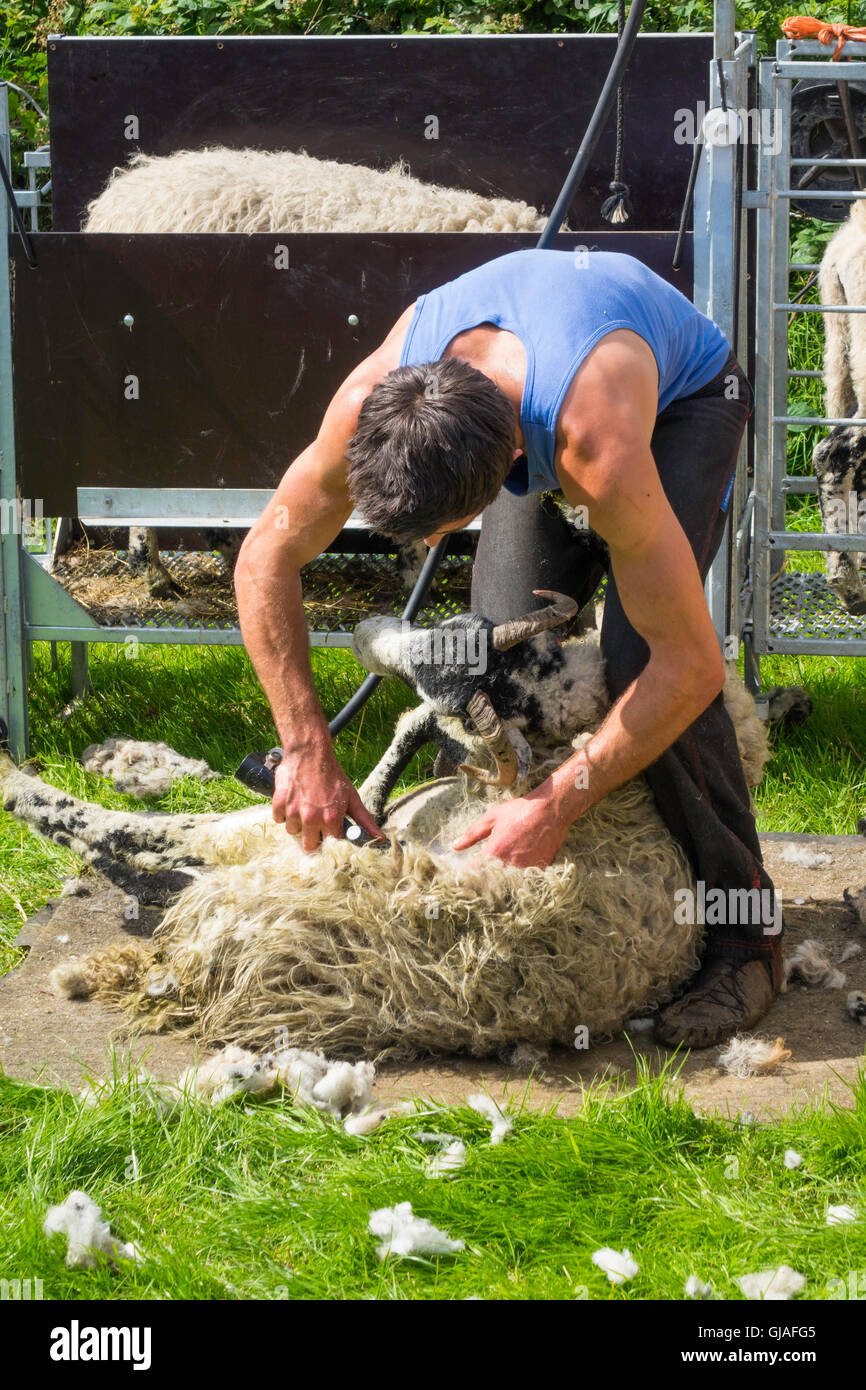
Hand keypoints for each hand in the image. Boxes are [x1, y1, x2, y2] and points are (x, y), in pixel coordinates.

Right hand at [272, 739, 383, 850]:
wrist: (309, 752)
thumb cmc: (332, 775)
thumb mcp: (351, 797)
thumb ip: (364, 820)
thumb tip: (380, 838)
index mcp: (330, 819)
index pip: (330, 844)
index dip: (331, 837)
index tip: (330, 830)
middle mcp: (311, 819)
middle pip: (309, 845)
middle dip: (313, 836)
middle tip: (315, 822)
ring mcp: (293, 812)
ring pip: (293, 832)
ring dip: (298, 824)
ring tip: (304, 808)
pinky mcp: (279, 805)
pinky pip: (279, 820)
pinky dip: (284, 814)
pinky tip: (293, 802)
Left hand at [451, 790, 569, 868]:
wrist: (550, 809)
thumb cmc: (519, 811)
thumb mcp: (491, 818)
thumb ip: (472, 834)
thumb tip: (455, 846)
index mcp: (495, 851)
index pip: (476, 872)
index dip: (468, 875)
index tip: (464, 875)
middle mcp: (510, 863)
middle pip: (492, 879)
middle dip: (486, 877)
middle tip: (486, 870)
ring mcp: (526, 868)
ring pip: (509, 880)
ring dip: (504, 876)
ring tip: (505, 865)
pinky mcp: (540, 868)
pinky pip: (525, 877)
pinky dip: (520, 873)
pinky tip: (520, 862)